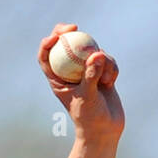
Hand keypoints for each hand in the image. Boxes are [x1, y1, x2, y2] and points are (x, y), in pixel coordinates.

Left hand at [39, 23, 123, 143]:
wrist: (105, 130)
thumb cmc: (90, 118)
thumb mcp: (88, 97)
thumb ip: (91, 75)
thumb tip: (96, 54)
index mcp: (57, 79)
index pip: (46, 56)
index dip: (48, 42)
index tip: (59, 35)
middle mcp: (70, 73)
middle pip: (65, 45)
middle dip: (69, 33)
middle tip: (75, 27)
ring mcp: (86, 71)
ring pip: (92, 51)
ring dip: (102, 61)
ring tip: (104, 82)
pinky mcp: (101, 71)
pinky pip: (107, 60)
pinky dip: (111, 68)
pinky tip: (111, 82)